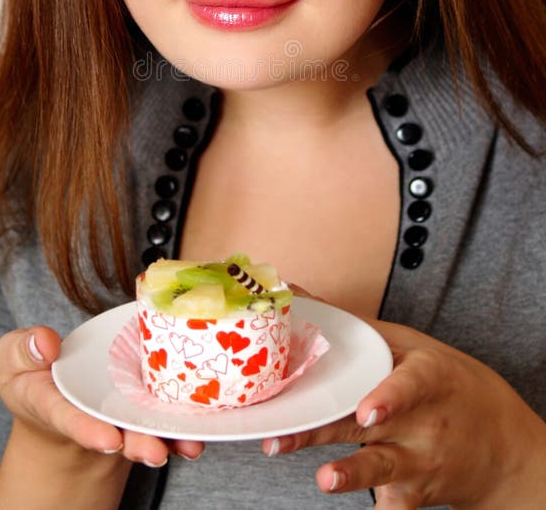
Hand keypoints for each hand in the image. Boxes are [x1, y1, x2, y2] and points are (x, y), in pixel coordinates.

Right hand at [0, 326, 203, 466]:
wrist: (61, 394)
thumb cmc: (36, 374)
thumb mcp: (14, 359)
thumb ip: (22, 351)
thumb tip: (45, 342)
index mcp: (55, 405)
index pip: (70, 418)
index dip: (88, 430)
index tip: (108, 441)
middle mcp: (92, 416)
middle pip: (116, 433)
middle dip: (137, 443)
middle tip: (155, 453)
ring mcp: (121, 416)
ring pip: (145, 431)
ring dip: (167, 441)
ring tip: (188, 448)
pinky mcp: (143, 409)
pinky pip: (164, 421)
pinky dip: (182, 429)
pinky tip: (200, 434)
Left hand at [262, 317, 545, 508]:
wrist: (500, 442)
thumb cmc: (443, 381)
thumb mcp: (412, 346)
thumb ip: (357, 327)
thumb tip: (295, 293)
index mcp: (427, 378)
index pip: (410, 386)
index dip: (389, 398)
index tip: (366, 411)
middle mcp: (424, 422)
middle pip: (367, 426)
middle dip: (323, 432)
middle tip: (281, 439)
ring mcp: (420, 462)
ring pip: (381, 469)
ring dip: (351, 475)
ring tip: (324, 479)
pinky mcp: (414, 493)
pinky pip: (392, 507)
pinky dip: (379, 509)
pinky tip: (357, 509)